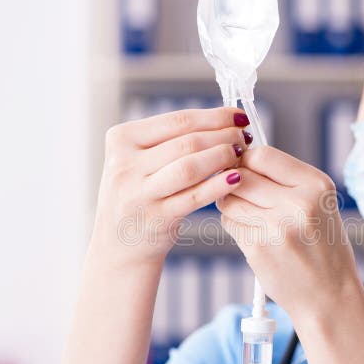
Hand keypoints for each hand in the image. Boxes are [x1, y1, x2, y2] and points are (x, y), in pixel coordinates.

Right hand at [89, 108, 250, 268]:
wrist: (118, 247)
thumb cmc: (138, 196)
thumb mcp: (137, 162)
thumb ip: (168, 140)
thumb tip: (221, 119)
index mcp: (120, 140)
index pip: (177, 120)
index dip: (214, 116)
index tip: (238, 116)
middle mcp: (124, 165)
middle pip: (187, 141)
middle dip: (223, 136)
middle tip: (244, 137)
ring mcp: (139, 193)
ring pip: (190, 166)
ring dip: (222, 156)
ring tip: (241, 154)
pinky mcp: (156, 218)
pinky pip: (194, 197)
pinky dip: (219, 185)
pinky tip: (237, 178)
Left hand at [217, 147, 363, 320]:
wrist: (329, 296)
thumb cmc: (322, 247)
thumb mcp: (319, 204)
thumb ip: (285, 180)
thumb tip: (239, 158)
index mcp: (317, 185)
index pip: (263, 155)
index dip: (246, 160)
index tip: (243, 168)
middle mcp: (299, 203)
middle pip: (242, 176)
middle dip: (234, 183)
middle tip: (240, 193)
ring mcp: (277, 227)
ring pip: (230, 200)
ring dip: (232, 205)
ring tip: (252, 217)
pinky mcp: (259, 248)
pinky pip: (230, 223)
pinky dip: (235, 226)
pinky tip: (255, 236)